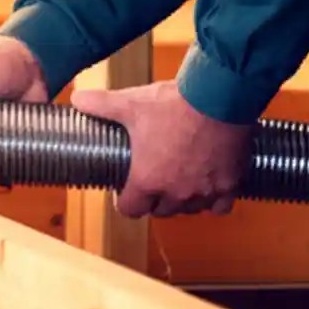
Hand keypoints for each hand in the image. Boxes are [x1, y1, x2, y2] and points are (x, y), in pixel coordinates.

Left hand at [70, 80, 252, 217]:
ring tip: (179, 181)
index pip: (130, 210)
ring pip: (189, 209)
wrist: (219, 97)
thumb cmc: (175, 103)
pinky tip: (209, 186)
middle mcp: (175, 193)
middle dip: (154, 200)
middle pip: (160, 211)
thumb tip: (78, 98)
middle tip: (153, 181)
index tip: (126, 189)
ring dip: (182, 200)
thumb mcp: (130, 103)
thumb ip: (101, 105)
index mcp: (147, 181)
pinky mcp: (230, 184)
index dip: (126, 201)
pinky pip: (220, 207)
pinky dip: (215, 200)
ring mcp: (204, 191)